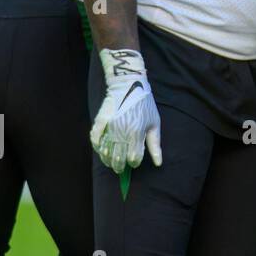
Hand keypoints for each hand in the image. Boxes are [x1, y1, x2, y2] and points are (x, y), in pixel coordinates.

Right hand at [91, 49, 161, 174]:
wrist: (128, 86)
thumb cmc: (145, 105)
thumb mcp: (154, 123)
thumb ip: (155, 144)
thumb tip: (158, 163)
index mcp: (137, 132)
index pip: (134, 157)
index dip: (134, 162)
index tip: (135, 162)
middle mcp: (122, 132)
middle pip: (118, 157)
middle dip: (120, 166)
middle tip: (120, 169)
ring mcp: (109, 127)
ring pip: (106, 151)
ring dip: (108, 160)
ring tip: (111, 164)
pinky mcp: (100, 123)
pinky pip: (96, 140)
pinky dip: (98, 148)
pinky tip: (102, 152)